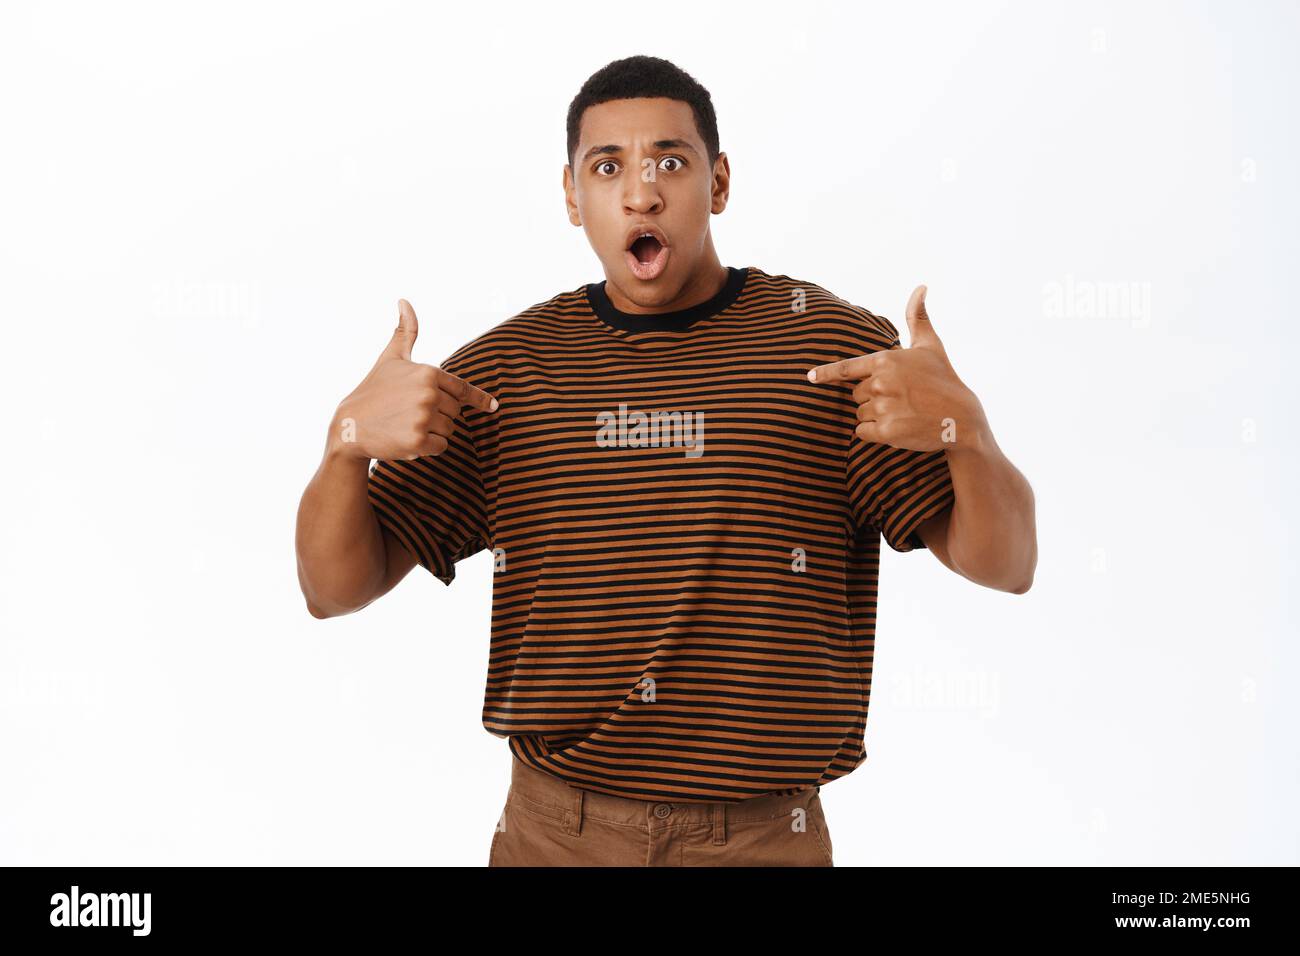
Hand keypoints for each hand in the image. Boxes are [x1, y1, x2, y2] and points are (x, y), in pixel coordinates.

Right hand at [329, 299, 497, 461]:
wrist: (349, 425)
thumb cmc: (374, 390)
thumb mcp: (391, 358)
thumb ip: (405, 331)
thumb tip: (404, 301)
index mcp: (428, 372)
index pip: (462, 390)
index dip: (478, 399)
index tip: (493, 406)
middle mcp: (428, 393)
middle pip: (455, 411)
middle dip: (438, 415)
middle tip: (410, 412)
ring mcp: (423, 417)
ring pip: (449, 429)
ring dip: (433, 431)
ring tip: (406, 423)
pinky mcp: (418, 441)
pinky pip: (441, 447)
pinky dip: (428, 447)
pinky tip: (406, 439)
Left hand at [805, 285, 986, 453]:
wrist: (962, 417)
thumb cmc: (944, 379)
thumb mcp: (930, 345)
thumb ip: (917, 317)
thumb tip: (921, 287)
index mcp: (886, 360)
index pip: (847, 368)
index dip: (826, 374)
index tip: (809, 377)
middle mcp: (881, 382)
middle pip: (856, 394)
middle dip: (873, 398)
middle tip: (901, 398)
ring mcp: (883, 407)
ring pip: (860, 413)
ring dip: (875, 416)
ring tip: (903, 412)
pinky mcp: (887, 431)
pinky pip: (863, 432)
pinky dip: (875, 433)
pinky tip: (898, 427)